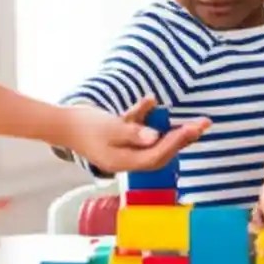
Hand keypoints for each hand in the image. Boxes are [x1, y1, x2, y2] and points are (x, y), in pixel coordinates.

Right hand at [65, 98, 209, 172]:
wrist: (60, 122)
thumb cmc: (84, 125)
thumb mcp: (110, 128)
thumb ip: (133, 133)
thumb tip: (155, 138)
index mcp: (124, 162)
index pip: (157, 154)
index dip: (176, 142)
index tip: (192, 129)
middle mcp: (127, 159)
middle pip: (161, 152)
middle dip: (183, 139)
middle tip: (203, 125)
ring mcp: (124, 149)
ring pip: (154, 142)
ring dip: (171, 131)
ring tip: (193, 122)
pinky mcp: (121, 137)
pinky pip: (139, 130)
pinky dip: (146, 117)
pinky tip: (150, 101)